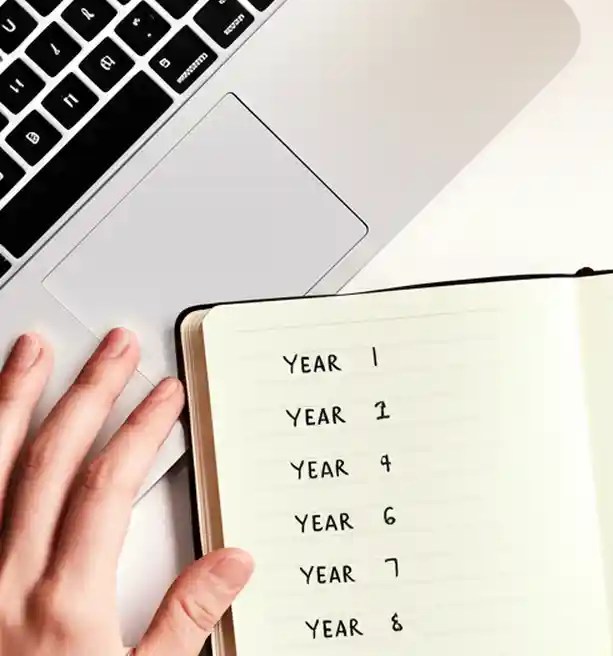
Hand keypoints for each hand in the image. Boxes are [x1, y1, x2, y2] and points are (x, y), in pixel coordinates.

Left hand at [0, 330, 253, 655]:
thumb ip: (185, 623)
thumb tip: (232, 564)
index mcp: (64, 602)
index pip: (106, 487)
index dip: (138, 430)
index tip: (161, 396)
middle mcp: (6, 581)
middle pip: (46, 463)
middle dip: (85, 395)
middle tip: (112, 348)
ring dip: (10, 403)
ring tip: (31, 354)